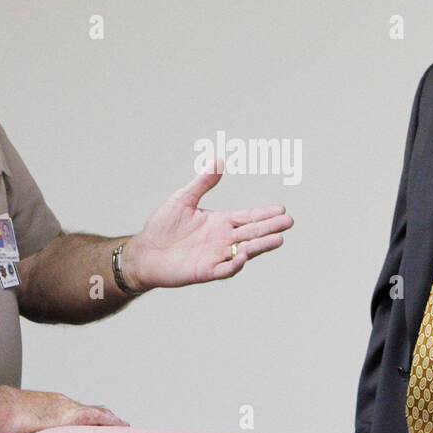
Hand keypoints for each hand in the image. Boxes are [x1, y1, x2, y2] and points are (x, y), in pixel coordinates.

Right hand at [0, 383, 128, 432]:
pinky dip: (110, 421)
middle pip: (91, 410)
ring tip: (125, 431)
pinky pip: (96, 417)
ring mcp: (66, 407)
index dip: (90, 419)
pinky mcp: (67, 414)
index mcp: (51, 406)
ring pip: (98, 413)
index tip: (98, 429)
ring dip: (111, 422)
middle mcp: (62, 403)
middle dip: (106, 420)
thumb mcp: (16, 429)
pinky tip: (121, 427)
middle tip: (119, 430)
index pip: (76, 412)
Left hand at [123, 160, 293, 289]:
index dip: (264, 213)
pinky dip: (235, 264)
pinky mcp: (205, 271)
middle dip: (270, 227)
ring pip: (245, 251)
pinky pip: (225, 269)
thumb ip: (202, 183)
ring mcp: (216, 256)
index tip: (281, 208)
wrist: (144, 252)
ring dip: (261, 246)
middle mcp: (222, 239)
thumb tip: (218, 160)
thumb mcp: (183, 199)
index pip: (248, 217)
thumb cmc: (162, 226)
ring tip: (278, 239)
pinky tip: (244, 255)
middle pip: (252, 233)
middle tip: (288, 222)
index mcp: (220, 222)